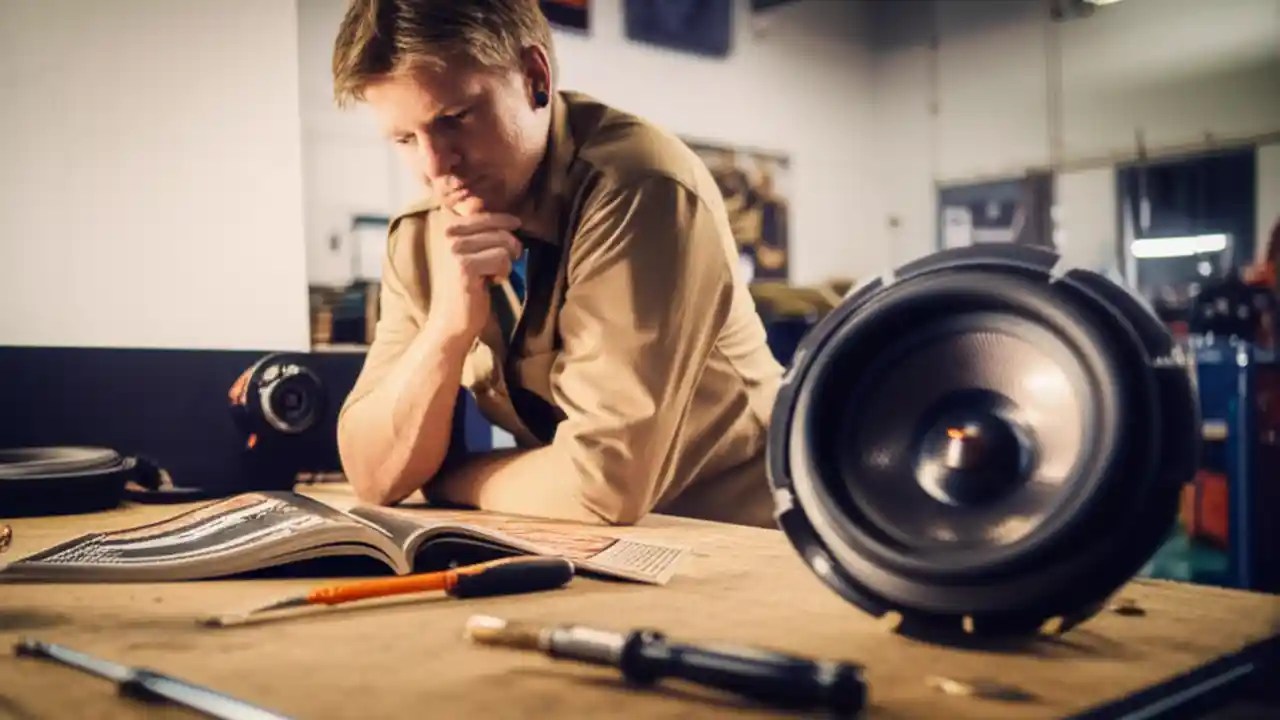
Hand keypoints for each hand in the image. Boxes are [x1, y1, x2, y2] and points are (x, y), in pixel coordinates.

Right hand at [427, 211, 522, 343]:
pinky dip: (503, 273)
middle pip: (499, 228)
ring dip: (506, 262)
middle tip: (502, 264)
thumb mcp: (472, 253)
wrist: (451, 320)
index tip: (517, 223)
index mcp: (447, 226)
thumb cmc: (467, 286)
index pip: (484, 212)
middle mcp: (448, 232)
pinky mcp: (465, 265)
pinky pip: (502, 259)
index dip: (505, 219)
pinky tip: (490, 283)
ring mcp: (454, 248)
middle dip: (510, 246)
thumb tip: (515, 220)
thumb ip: (484, 233)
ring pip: (504, 243)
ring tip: (492, 275)